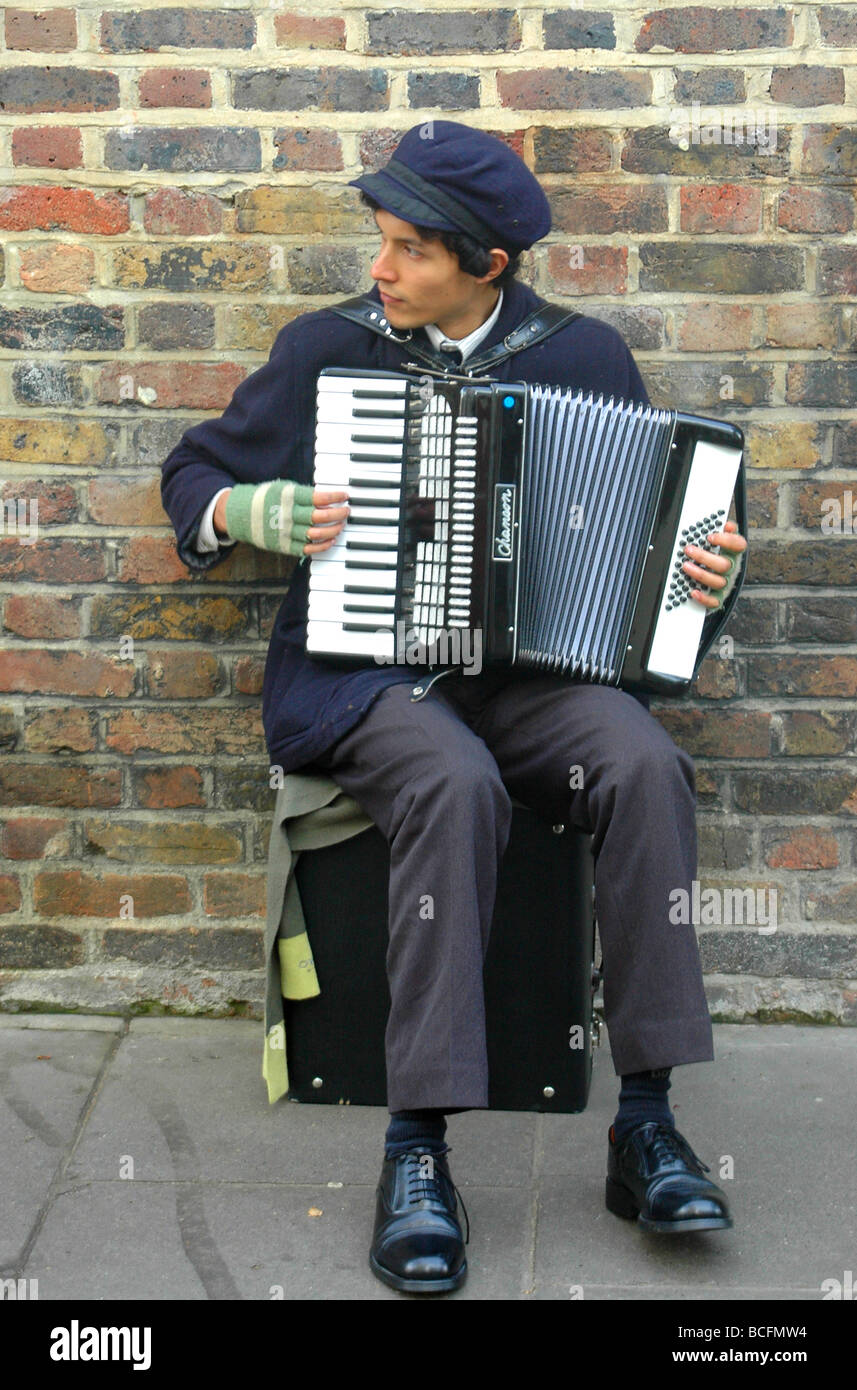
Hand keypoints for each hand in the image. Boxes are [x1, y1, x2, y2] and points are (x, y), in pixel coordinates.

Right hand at [215, 484, 349, 553]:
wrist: (240, 514)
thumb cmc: (265, 499)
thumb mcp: (283, 489)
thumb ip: (303, 494)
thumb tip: (328, 497)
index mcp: (288, 497)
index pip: (317, 497)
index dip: (335, 497)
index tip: (345, 496)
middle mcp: (288, 514)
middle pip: (320, 516)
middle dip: (338, 514)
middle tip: (346, 511)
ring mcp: (287, 532)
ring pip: (317, 533)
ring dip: (333, 529)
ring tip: (340, 524)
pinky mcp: (285, 545)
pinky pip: (309, 549)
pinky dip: (323, 545)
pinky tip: (331, 539)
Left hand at [683, 520, 746, 609]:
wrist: (716, 582)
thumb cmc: (717, 557)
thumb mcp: (721, 543)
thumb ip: (723, 533)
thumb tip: (727, 524)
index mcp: (734, 554)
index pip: (738, 545)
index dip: (727, 540)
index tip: (710, 536)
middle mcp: (732, 569)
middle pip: (724, 564)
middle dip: (704, 557)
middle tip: (688, 550)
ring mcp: (726, 583)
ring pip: (717, 581)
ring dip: (700, 574)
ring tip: (685, 566)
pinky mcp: (719, 597)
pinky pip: (714, 601)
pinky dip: (704, 598)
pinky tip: (694, 591)